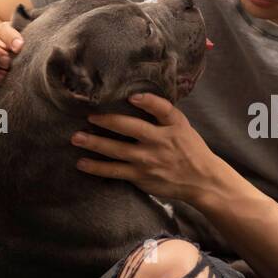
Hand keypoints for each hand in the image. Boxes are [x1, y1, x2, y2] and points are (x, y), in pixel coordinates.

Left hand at [70, 92, 219, 203]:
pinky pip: (115, 172)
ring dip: (94, 144)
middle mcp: (160, 142)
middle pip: (130, 128)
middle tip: (88, 116)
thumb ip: (163, 111)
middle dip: (106, 121)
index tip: (131, 96)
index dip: (147, 101)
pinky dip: (97, 167)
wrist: (202, 180)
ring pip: (117, 151)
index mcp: (173, 127)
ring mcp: (148, 161)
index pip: (162, 109)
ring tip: (76, 138)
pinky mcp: (141, 177)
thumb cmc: (190, 149)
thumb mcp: (183, 126)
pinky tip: (82, 163)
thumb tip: (136, 96)